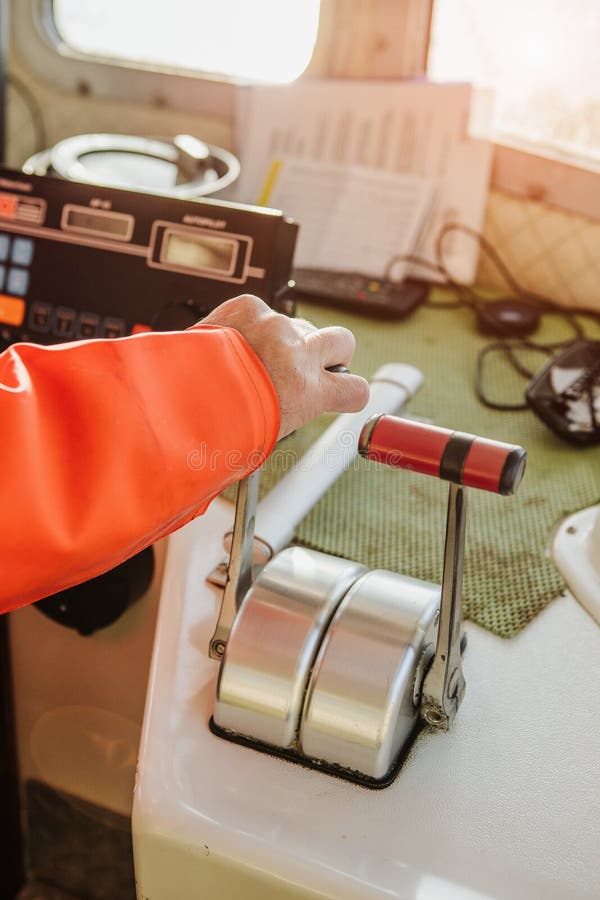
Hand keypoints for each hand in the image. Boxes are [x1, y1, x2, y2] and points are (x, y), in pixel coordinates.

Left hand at [201, 295, 369, 438]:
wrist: (174, 396)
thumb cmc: (215, 424)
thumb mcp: (266, 431)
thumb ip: (289, 407)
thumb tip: (292, 401)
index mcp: (309, 393)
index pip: (357, 390)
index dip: (347, 391)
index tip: (337, 392)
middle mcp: (299, 355)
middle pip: (343, 341)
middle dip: (332, 351)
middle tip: (308, 363)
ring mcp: (275, 327)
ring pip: (298, 324)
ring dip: (284, 338)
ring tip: (252, 358)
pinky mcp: (248, 307)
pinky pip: (259, 311)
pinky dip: (248, 325)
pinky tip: (227, 343)